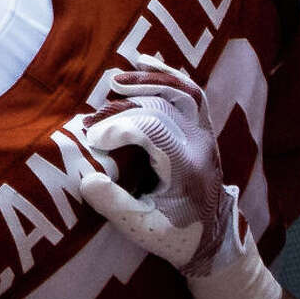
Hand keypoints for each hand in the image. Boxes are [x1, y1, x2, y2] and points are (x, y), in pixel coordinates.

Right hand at [78, 56, 280, 298]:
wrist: (214, 237)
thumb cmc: (176, 236)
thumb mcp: (142, 229)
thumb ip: (114, 204)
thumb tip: (86, 178)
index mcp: (185, 168)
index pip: (151, 130)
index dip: (117, 128)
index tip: (92, 140)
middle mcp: (199, 145)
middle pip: (159, 108)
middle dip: (121, 109)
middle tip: (90, 122)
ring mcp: (204, 134)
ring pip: (179, 92)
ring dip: (145, 82)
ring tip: (114, 80)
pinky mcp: (202, 129)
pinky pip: (190, 92)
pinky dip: (168, 74)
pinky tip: (144, 61)